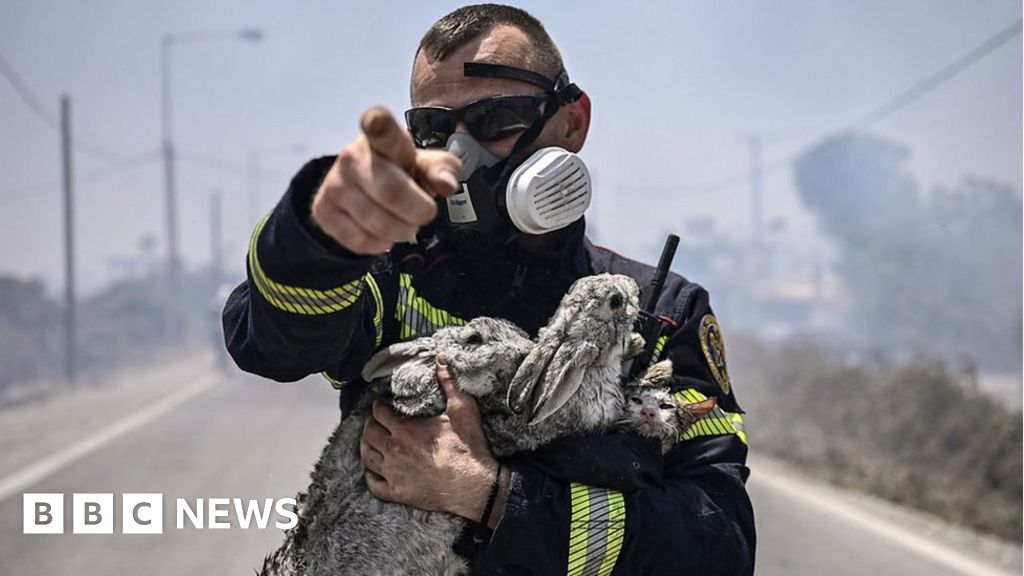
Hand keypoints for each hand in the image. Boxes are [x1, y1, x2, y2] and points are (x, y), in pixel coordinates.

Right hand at [312, 107, 461, 254]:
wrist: (362, 189)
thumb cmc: (402, 172)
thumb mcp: (426, 166)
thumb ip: (442, 170)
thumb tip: (447, 184)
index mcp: (381, 137)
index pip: (380, 128)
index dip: (378, 124)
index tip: (376, 121)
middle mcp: (352, 156)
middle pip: (392, 193)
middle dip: (418, 212)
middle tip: (423, 212)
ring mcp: (334, 184)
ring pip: (379, 224)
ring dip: (402, 232)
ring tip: (402, 221)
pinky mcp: (323, 211)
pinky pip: (361, 242)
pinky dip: (380, 244)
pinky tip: (381, 232)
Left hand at [360, 357, 498, 519]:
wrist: (474, 484)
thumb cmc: (468, 446)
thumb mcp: (462, 409)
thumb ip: (449, 383)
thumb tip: (441, 358)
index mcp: (405, 429)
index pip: (379, 413)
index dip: (378, 407)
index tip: (380, 406)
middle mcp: (394, 450)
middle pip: (369, 434)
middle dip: (370, 426)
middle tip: (374, 423)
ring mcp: (394, 473)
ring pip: (367, 458)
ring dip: (366, 448)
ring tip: (369, 443)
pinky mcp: (398, 493)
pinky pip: (373, 485)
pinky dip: (370, 477)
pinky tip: (373, 472)